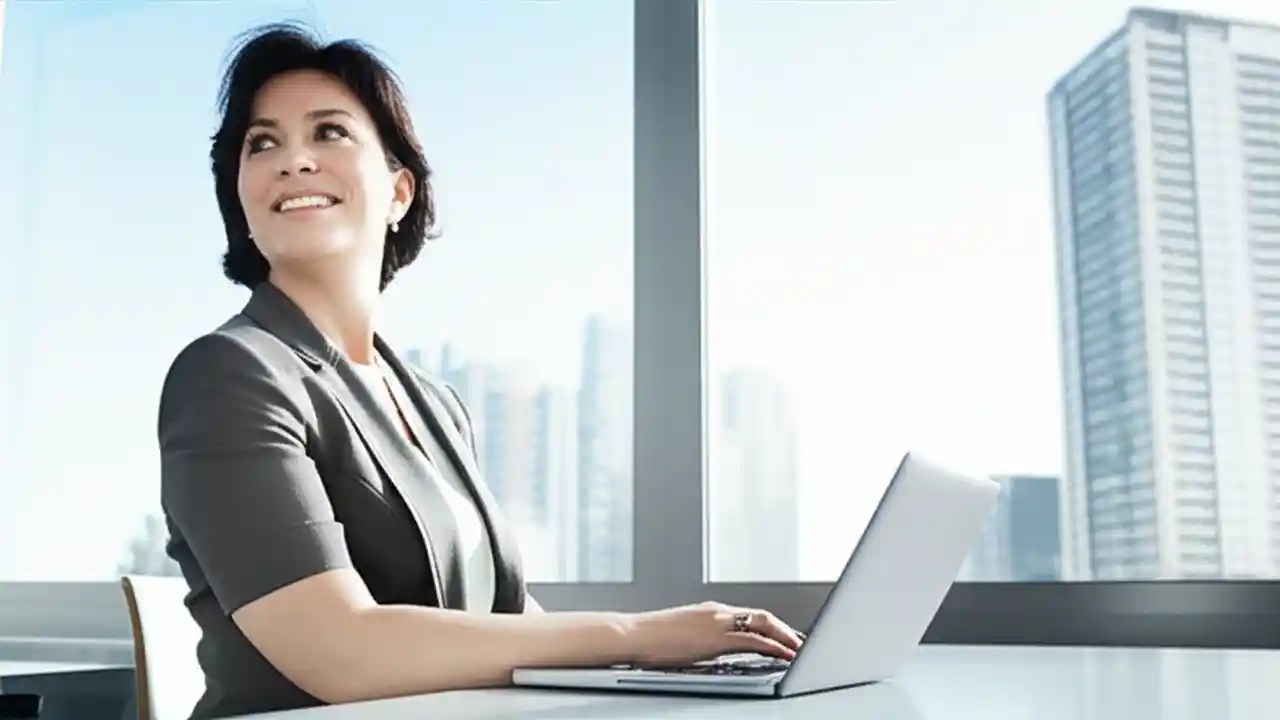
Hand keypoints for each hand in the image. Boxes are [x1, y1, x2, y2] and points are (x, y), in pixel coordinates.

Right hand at [624, 601, 804, 667]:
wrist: (633, 634)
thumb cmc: (650, 638)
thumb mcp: (682, 633)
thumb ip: (701, 636)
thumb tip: (709, 647)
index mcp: (711, 610)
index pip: (750, 615)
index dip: (771, 625)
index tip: (784, 635)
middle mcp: (718, 611)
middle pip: (763, 616)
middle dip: (785, 629)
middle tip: (800, 642)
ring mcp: (718, 622)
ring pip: (764, 624)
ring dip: (785, 637)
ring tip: (800, 649)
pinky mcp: (716, 637)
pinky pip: (754, 641)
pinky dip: (774, 647)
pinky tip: (784, 656)